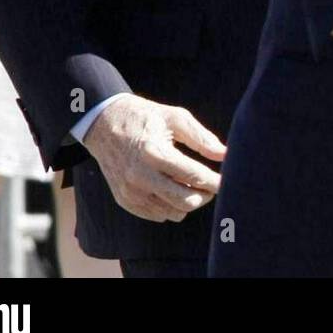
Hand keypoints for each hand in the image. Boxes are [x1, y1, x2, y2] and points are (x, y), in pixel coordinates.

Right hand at [83, 94, 225, 222]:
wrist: (104, 124)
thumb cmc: (146, 117)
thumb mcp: (175, 118)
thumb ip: (202, 137)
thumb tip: (225, 155)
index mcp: (154, 153)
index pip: (193, 175)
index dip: (215, 181)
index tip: (228, 180)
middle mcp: (140, 176)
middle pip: (185, 200)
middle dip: (205, 195)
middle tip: (213, 184)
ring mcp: (130, 192)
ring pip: (173, 212)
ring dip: (189, 201)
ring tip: (194, 184)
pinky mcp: (125, 200)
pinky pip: (158, 215)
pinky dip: (172, 206)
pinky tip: (175, 188)